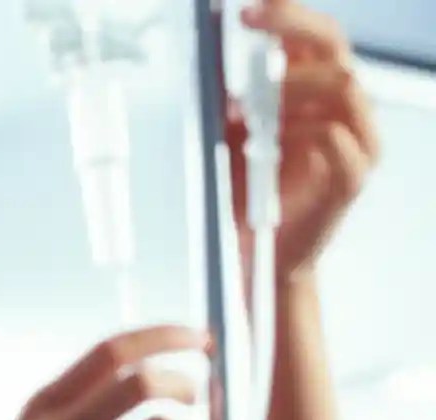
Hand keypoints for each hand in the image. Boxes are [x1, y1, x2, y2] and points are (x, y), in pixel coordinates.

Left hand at [227, 0, 380, 282]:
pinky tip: (274, 141)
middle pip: (333, 47)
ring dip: (291, 85)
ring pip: (341, 86)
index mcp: (312, 91)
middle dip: (292, 25)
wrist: (256, 252)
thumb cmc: (245, 190)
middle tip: (250, 21)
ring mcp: (354, 141)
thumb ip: (228, 95)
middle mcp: (341, 108)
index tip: (246, 8)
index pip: (313, 35)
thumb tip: (207, 48)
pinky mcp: (351, 178)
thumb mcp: (227, 134)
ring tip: (253, 105)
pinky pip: (339, 138)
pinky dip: (304, 131)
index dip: (287, 13)